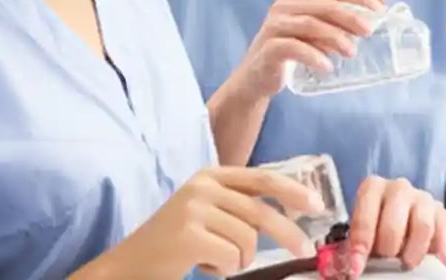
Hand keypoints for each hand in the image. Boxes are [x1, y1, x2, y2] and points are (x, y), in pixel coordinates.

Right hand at [83, 166, 321, 279]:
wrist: (128, 265)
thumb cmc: (174, 243)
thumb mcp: (208, 212)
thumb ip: (240, 205)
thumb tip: (291, 211)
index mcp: (210, 176)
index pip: (262, 178)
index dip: (293, 191)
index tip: (317, 206)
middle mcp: (202, 187)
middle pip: (261, 212)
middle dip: (289, 234)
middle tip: (306, 250)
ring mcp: (194, 210)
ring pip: (248, 240)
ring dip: (240, 259)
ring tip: (215, 259)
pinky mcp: (189, 236)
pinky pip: (232, 258)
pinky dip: (224, 269)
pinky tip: (203, 266)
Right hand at [239, 0, 386, 96]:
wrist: (258, 76)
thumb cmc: (293, 48)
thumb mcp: (320, 29)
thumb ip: (346, 11)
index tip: (381, 10)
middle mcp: (285, 6)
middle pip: (324, 7)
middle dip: (350, 17)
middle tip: (369, 32)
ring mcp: (274, 26)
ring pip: (309, 25)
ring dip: (334, 38)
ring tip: (351, 52)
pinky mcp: (268, 48)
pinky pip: (293, 48)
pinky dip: (313, 56)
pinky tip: (327, 66)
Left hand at [348, 176, 445, 273]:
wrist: (400, 216)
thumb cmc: (376, 225)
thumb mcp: (361, 233)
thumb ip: (355, 247)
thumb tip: (353, 265)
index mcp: (373, 188)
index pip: (365, 217)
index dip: (361, 245)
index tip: (357, 267)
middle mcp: (398, 188)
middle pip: (393, 225)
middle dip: (387, 249)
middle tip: (385, 260)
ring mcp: (422, 197)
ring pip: (422, 227)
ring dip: (413, 252)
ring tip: (406, 263)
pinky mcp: (440, 210)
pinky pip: (443, 230)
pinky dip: (440, 248)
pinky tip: (439, 260)